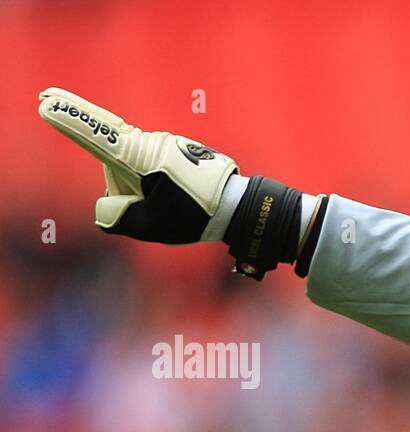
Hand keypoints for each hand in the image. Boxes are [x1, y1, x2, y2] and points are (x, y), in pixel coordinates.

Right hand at [38, 87, 237, 243]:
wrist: (238, 208)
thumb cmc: (197, 217)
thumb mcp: (152, 226)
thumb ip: (118, 217)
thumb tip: (105, 207)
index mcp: (141, 158)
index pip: (97, 136)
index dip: (69, 120)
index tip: (46, 103)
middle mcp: (151, 144)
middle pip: (113, 160)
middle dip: (122, 186)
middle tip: (151, 206)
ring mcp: (165, 144)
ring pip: (134, 167)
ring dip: (143, 189)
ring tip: (173, 207)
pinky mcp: (176, 149)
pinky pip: (152, 167)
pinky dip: (156, 186)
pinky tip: (179, 200)